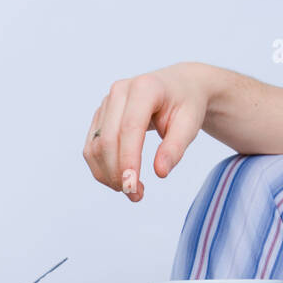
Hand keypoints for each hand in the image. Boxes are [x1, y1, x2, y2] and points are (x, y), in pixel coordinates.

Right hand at [82, 63, 215, 201]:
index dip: (128, 160)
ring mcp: (106, 103)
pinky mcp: (99, 116)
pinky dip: (101, 169)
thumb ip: (175, 147)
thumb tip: (160, 172)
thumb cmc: (186, 104)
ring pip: (95, 146)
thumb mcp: (190, 124)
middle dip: (118, 173)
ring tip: (131, 190)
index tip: (132, 187)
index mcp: (145, 88)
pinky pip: (91, 148)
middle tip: (136, 196)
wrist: (179, 87)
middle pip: (108, 139)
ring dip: (107, 175)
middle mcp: (120, 92)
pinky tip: (119, 180)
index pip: (130, 128)